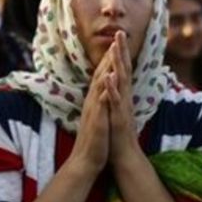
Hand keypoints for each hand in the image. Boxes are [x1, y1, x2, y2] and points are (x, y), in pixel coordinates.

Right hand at [67, 44, 113, 177]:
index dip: (108, 61)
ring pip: (99, 86)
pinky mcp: (97, 121)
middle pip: (99, 75)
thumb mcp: (97, 117)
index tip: (116, 45)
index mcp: (94, 101)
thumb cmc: (95, 140)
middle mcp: (92, 103)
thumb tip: (102, 92)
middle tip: (115, 39)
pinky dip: (105, 91)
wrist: (85, 161)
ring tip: (112, 53)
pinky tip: (109, 81)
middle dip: (108, 57)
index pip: (101, 77)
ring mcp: (93, 111)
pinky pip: (101, 104)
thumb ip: (99, 104)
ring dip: (106, 69)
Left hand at [104, 31, 139, 163]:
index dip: (119, 55)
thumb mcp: (116, 112)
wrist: (124, 157)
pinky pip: (116, 100)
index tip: (117, 38)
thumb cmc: (118, 135)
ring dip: (118, 63)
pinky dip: (113, 88)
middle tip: (120, 32)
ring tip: (115, 47)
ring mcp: (122, 107)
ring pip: (121, 81)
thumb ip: (117, 98)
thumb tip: (115, 85)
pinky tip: (110, 76)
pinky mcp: (119, 117)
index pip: (121, 71)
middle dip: (121, 51)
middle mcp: (124, 98)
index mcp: (121, 96)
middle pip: (123, 70)